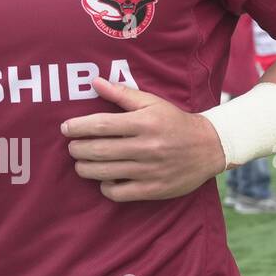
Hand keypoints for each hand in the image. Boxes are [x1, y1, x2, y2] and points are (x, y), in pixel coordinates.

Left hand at [62, 76, 226, 201]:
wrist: (210, 146)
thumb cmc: (174, 121)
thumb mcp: (151, 102)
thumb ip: (121, 93)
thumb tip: (94, 82)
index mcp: (143, 123)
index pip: (100, 125)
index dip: (77, 127)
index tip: (65, 128)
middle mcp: (146, 147)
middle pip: (98, 150)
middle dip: (77, 149)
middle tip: (72, 147)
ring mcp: (150, 170)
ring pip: (104, 172)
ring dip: (85, 168)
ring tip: (81, 162)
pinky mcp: (154, 189)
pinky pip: (119, 193)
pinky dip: (105, 187)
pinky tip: (104, 178)